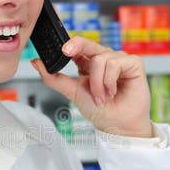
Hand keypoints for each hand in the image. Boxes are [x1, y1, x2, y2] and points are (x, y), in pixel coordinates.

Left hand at [30, 36, 151, 136]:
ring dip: (97, 82)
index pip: (77, 47)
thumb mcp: (72, 92)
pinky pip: (115, 63)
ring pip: (101, 58)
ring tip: (101, 97)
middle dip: (77, 45)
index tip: (62, 49)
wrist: (117, 126)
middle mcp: (104, 58)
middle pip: (88, 43)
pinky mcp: (133, 63)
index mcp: (88, 64)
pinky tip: (112, 92)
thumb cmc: (99, 111)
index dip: (69, 44)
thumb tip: (36, 62)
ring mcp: (119, 59)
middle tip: (67, 52)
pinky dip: (109, 80)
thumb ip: (54, 78)